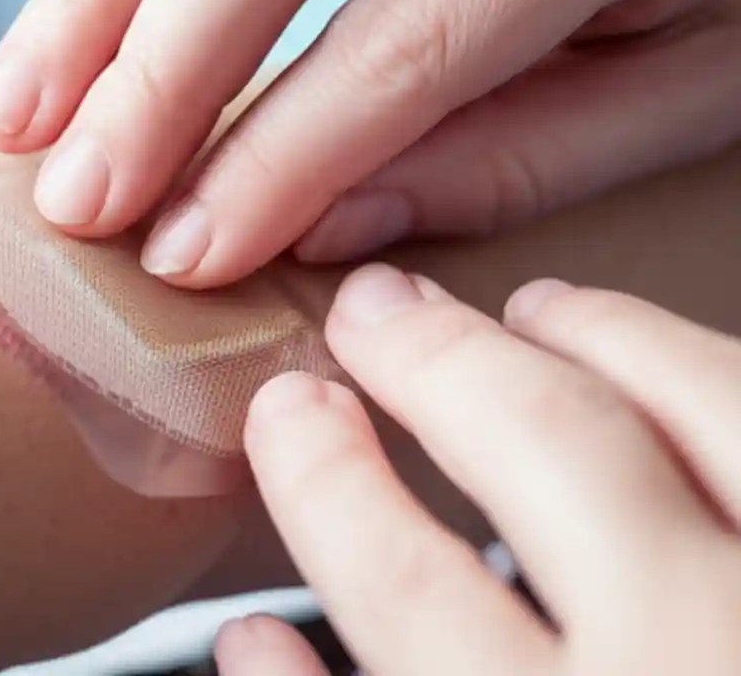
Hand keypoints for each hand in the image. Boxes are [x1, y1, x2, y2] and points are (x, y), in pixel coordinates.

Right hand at [0, 0, 740, 287]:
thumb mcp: (689, 79)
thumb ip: (519, 151)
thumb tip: (328, 226)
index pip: (396, 49)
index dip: (276, 158)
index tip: (183, 256)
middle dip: (148, 77)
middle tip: (70, 202)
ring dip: (89, 5)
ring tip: (10, 118)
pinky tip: (67, 31)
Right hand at [217, 264, 740, 673]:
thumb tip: (254, 643)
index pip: (403, 576)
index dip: (324, 474)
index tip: (287, 410)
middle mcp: (695, 656)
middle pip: (553, 442)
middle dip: (444, 357)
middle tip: (376, 312)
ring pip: (718, 404)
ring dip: (616, 337)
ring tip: (546, 308)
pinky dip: (724, 377)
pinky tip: (679, 368)